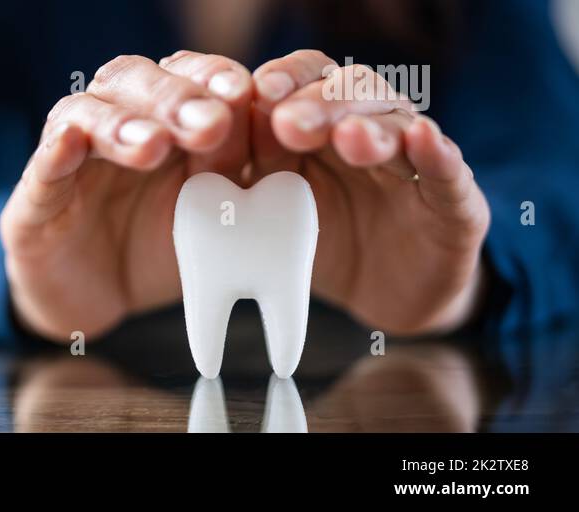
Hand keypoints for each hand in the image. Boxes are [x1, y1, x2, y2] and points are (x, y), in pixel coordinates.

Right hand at [0, 53, 252, 341]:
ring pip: (87, 112)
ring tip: (152, 146)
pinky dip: (57, 148)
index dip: (214, 77)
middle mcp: (117, 123)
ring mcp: (72, 155)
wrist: (99, 299)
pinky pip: (44, 162)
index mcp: (167, 120)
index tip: (244, 92)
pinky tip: (71, 143)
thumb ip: (240, 177)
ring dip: (122, 123)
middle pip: (137, 81)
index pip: (188, 76)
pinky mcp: (37, 195)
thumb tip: (286, 139)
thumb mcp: (214, 218)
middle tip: (209, 124)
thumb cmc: (161, 248)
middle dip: (176, 98)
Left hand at [250, 50, 489, 335]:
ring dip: (370, 126)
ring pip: (397, 122)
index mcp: (316, 127)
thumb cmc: (320, 244)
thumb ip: (241, 183)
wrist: (385, 296)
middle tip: (288, 125)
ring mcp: (412, 162)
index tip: (252, 93)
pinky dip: (436, 152)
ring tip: (348, 139)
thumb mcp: (271, 218)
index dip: (280, 82)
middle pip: (347, 93)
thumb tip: (193, 152)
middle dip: (317, 105)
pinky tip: (421, 139)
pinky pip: (448, 169)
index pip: (300, 82)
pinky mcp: (453, 201)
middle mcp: (366, 130)